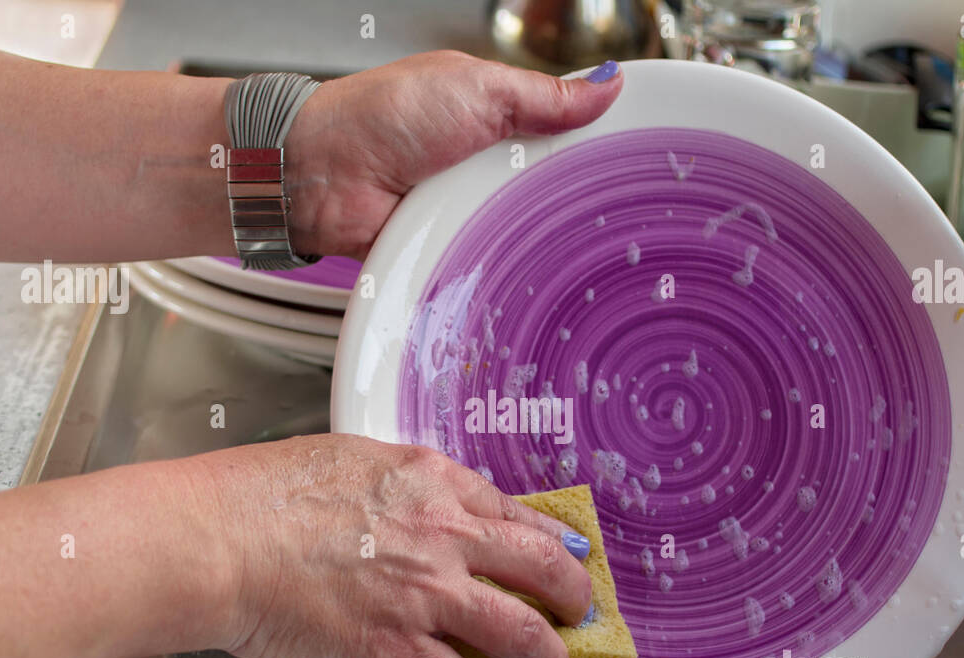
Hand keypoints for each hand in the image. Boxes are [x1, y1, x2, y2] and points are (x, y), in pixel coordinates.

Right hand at [191, 433, 593, 657]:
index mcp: (433, 483)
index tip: (564, 559)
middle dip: (573, 599)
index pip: (518, 515)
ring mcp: (425, 594)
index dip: (552, 544)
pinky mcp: (394, 648)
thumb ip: (404, 486)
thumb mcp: (352, 460)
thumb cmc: (262, 496)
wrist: (219, 537)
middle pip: (544, 570)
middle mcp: (444, 535)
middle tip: (577, 616)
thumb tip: (425, 509)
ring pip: (522, 635)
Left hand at [285, 51, 622, 257]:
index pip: (566, 135)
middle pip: (557, 192)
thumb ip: (544, 95)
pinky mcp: (457, 251)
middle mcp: (488, 167)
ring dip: (541, 236)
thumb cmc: (381, 117)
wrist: (324, 175)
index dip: (600, 149)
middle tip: (606, 206)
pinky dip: (506, 265)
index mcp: (500, 119)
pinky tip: (525, 267)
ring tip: (560, 235)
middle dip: (575, 199)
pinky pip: (495, 265)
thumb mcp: (477, 89)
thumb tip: (606, 83)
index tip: (639, 162)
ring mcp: (473, 211)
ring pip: (532, 234)